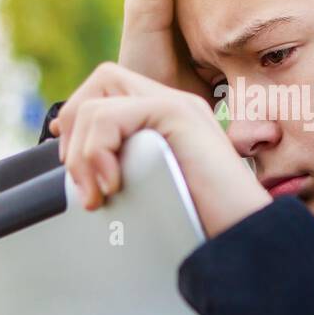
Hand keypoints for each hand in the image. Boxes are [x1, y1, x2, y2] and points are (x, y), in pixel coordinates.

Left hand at [49, 61, 270, 238]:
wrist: (241, 235)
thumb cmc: (198, 224)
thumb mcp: (149, 189)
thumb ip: (124, 170)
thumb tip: (78, 177)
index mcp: (167, 118)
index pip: (110, 88)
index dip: (78, 118)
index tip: (72, 162)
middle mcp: (173, 103)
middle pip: (103, 79)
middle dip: (73, 126)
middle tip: (81, 180)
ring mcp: (178, 106)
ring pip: (99, 102)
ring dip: (82, 155)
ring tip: (98, 195)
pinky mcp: (178, 115)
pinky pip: (112, 116)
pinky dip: (97, 153)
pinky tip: (113, 186)